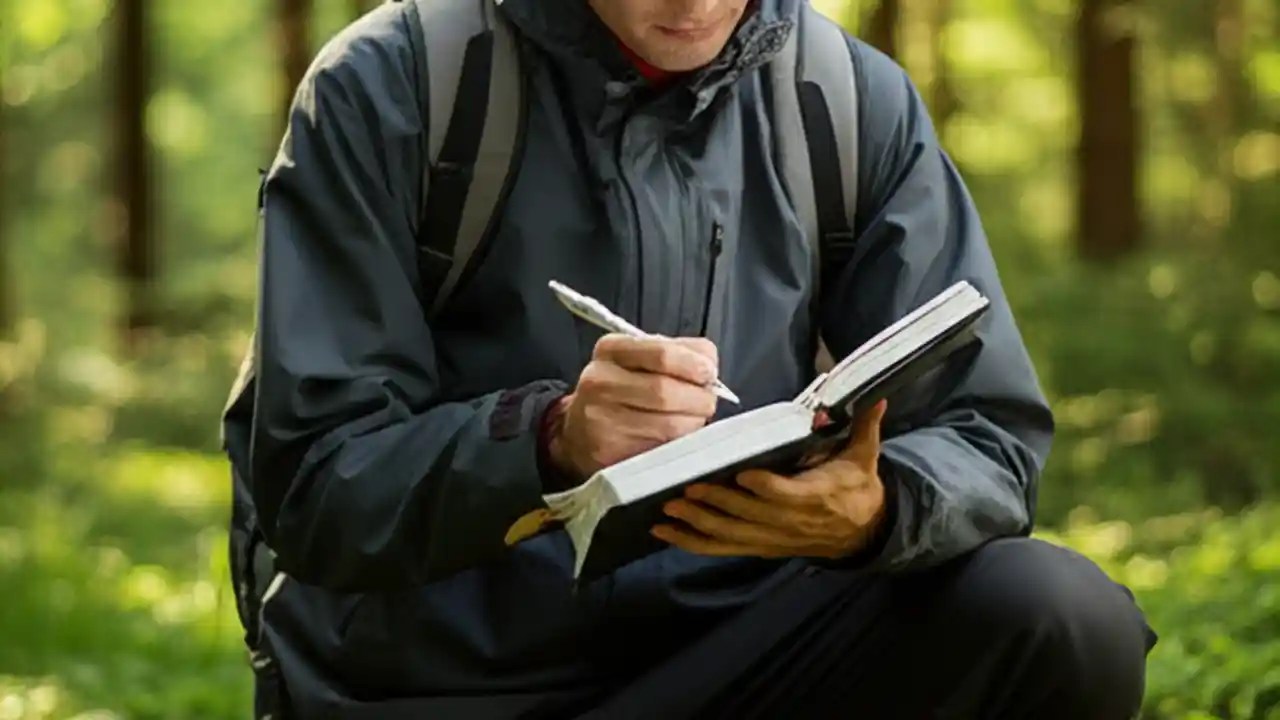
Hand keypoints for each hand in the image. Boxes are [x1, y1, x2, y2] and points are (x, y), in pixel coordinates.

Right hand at [550, 334, 720, 479]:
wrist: (578, 431)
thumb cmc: (621, 390)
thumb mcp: (640, 359)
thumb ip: (679, 353)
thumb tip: (709, 367)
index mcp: (611, 349)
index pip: (662, 354)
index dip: (695, 365)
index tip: (709, 374)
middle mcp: (600, 381)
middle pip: (666, 391)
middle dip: (699, 399)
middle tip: (706, 402)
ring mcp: (600, 418)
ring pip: (669, 424)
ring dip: (692, 424)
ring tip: (691, 420)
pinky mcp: (608, 452)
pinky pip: (660, 449)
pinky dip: (678, 444)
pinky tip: (674, 438)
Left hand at [653, 400, 888, 559]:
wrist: (863, 531)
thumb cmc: (856, 487)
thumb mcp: (865, 456)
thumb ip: (865, 427)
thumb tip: (875, 398)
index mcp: (816, 496)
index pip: (787, 494)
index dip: (765, 487)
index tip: (743, 474)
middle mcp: (791, 521)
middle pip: (750, 515)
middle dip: (718, 503)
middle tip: (688, 488)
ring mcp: (772, 537)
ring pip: (731, 535)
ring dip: (698, 525)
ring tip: (669, 511)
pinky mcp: (759, 546)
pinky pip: (723, 548)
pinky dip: (693, 543)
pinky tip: (665, 534)